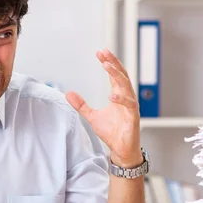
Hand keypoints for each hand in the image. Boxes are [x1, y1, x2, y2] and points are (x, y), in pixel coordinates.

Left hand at [66, 49, 142, 167]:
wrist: (121, 149)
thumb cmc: (112, 132)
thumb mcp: (92, 116)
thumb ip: (81, 105)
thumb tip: (69, 93)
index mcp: (119, 96)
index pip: (114, 75)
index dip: (108, 63)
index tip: (100, 53)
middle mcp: (126, 98)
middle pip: (122, 76)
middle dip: (114, 63)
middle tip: (105, 53)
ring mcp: (131, 107)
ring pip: (127, 86)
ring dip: (117, 75)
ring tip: (107, 67)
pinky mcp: (133, 117)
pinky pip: (130, 105)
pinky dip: (122, 99)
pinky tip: (112, 95)